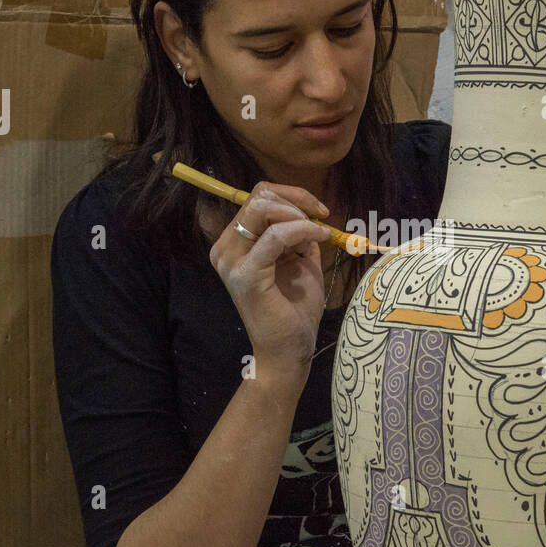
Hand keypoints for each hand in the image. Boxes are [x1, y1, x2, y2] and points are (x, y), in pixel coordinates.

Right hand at [208, 182, 334, 383]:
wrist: (288, 350)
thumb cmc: (293, 310)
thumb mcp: (299, 262)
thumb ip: (298, 235)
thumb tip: (311, 212)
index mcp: (235, 244)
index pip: (256, 198)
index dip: (291, 196)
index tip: (319, 210)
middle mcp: (225, 249)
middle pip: (258, 197)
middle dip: (295, 201)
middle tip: (320, 218)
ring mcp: (232, 262)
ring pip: (261, 209)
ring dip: (298, 215)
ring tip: (318, 232)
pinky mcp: (246, 275)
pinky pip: (276, 236)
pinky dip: (302, 230)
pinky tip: (320, 238)